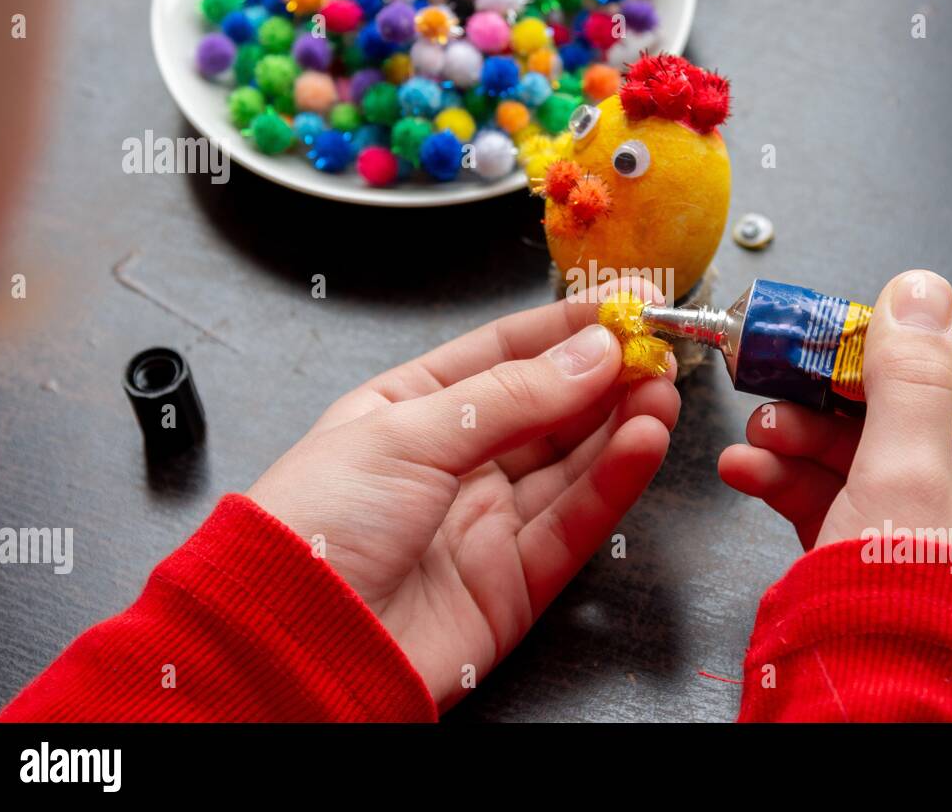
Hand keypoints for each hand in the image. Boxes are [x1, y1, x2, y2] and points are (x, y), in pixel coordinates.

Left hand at [247, 279, 679, 709]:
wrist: (289, 649)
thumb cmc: (316, 525)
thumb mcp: (409, 433)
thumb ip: (513, 397)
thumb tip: (593, 352)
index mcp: (410, 410)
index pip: (502, 355)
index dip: (566, 329)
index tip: (625, 303)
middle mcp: (453, 463)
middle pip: (546, 409)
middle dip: (604, 376)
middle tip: (658, 347)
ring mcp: (485, 523)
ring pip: (570, 464)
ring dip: (621, 424)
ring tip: (663, 387)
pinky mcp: (513, 583)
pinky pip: (574, 524)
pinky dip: (614, 483)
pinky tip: (644, 442)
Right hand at [719, 270, 951, 614]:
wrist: (850, 717)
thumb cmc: (902, 620)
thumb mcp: (904, 476)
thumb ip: (911, 380)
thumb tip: (922, 294)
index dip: (934, 353)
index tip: (881, 324)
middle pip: (918, 424)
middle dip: (842, 402)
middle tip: (798, 369)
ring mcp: (932, 548)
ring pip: (869, 462)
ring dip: (805, 441)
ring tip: (760, 429)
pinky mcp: (879, 569)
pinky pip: (839, 505)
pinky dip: (791, 484)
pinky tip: (748, 470)